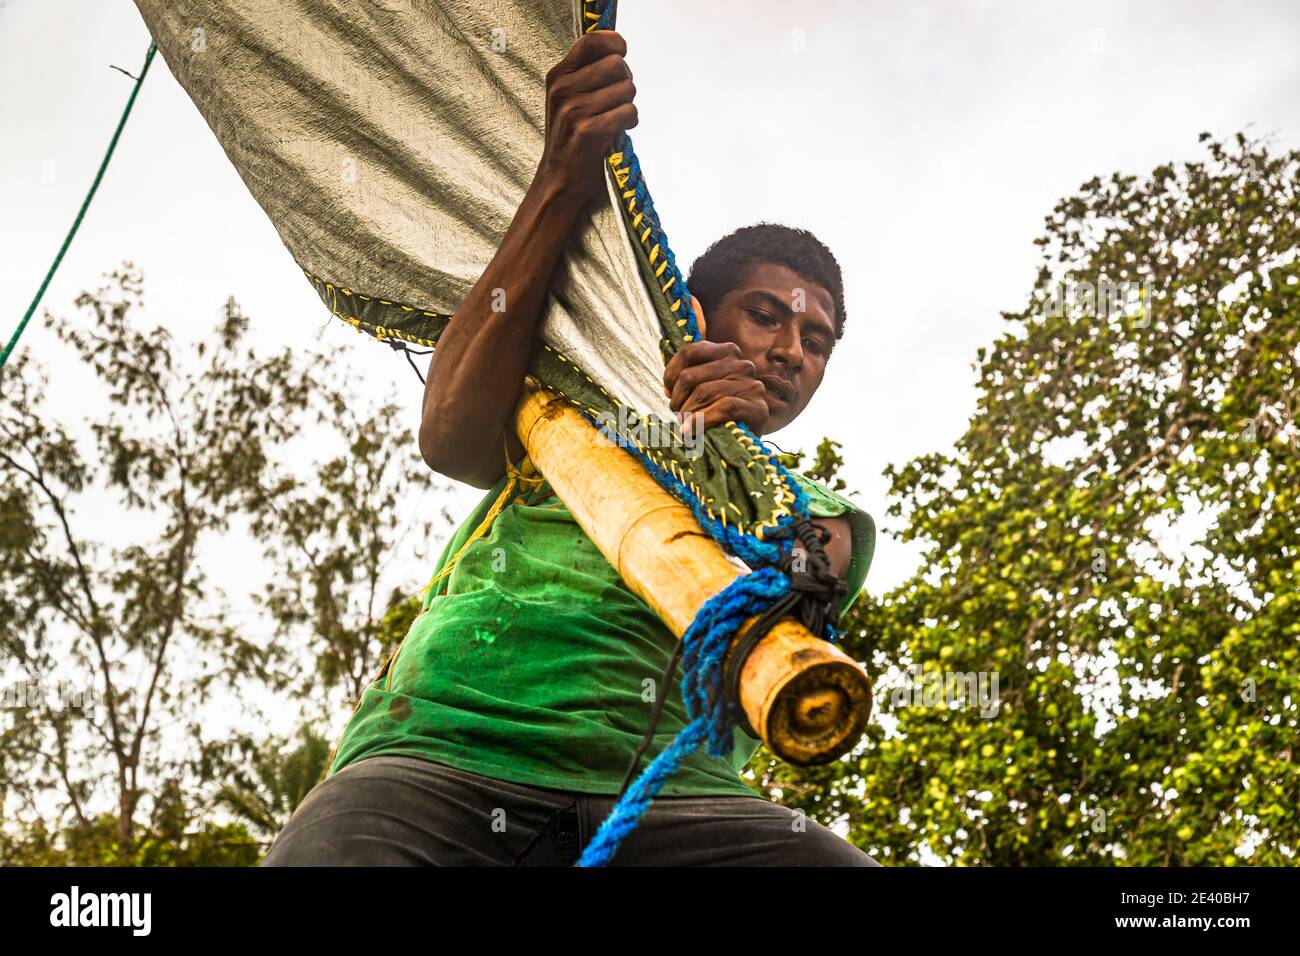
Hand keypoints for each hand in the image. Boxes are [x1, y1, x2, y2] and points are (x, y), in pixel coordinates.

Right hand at [534, 30, 637, 204]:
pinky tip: (618, 131)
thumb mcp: (569, 98)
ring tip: (614, 119)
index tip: (621, 56)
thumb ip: (587, 73)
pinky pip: (629, 112)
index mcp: (558, 75)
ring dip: (629, 105)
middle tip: (617, 100)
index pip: (592, 40)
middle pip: (617, 65)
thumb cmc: (572, 136)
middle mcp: (562, 89)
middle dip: (626, 82)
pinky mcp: (588, 131)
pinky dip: (630, 122)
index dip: (616, 44)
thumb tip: (619, 50)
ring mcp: (573, 110)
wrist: (560, 180)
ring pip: (627, 89)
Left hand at [663, 298, 769, 436]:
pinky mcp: (758, 407)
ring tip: (686, 426)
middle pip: (692, 376)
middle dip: (678, 400)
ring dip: (689, 415)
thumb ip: (696, 349)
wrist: (742, 442)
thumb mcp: (702, 378)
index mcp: (728, 351)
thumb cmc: (715, 409)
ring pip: (705, 393)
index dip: (671, 374)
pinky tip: (693, 432)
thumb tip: (691, 298)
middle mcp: (742, 363)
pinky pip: (723, 407)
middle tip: (678, 414)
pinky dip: (702, 422)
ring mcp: (752, 385)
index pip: (689, 351)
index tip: (668, 392)